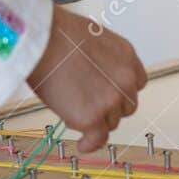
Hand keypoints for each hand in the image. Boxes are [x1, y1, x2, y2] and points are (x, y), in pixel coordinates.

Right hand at [26, 8, 146, 153]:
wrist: (41, 40)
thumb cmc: (55, 34)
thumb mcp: (91, 38)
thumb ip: (100, 60)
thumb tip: (91, 76)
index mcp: (127, 55)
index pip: (136, 83)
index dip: (121, 91)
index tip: (110, 95)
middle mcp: (125, 79)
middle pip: (126, 106)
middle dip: (109, 108)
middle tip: (89, 106)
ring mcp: (110, 100)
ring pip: (111, 122)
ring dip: (96, 121)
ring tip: (73, 114)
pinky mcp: (92, 117)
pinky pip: (97, 139)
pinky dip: (90, 143)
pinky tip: (82, 144)